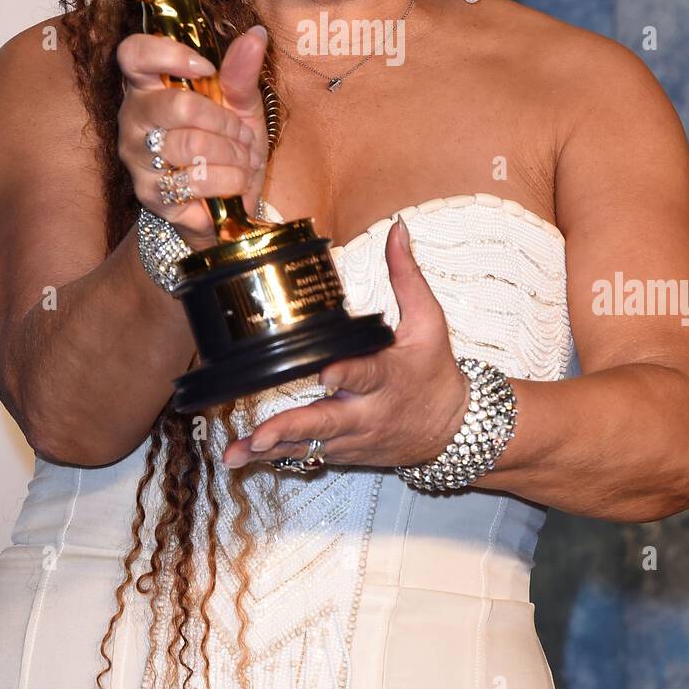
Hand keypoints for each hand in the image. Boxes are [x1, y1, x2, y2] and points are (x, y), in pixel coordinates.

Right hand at [116, 27, 269, 248]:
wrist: (230, 200)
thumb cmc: (229, 143)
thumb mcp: (242, 104)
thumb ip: (242, 72)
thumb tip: (256, 34)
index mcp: (150, 85)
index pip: (134, 54)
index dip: (168, 54)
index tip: (208, 69)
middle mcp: (135, 118)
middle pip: (177, 105)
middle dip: (225, 123)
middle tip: (243, 136)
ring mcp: (137, 157)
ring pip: (191, 145)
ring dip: (232, 155)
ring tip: (243, 162)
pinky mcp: (148, 193)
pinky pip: (196, 181)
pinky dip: (228, 182)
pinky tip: (233, 183)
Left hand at [222, 216, 469, 469]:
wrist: (452, 429)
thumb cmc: (435, 370)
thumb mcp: (429, 321)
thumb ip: (406, 275)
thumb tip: (396, 229)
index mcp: (389, 376)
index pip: (365, 373)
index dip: (343, 373)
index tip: (322, 372)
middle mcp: (369, 411)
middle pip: (327, 421)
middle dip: (291, 426)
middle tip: (260, 432)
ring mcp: (355, 437)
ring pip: (310, 444)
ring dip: (272, 448)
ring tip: (235, 453)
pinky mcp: (345, 452)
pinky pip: (309, 454)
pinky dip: (279, 455)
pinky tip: (244, 458)